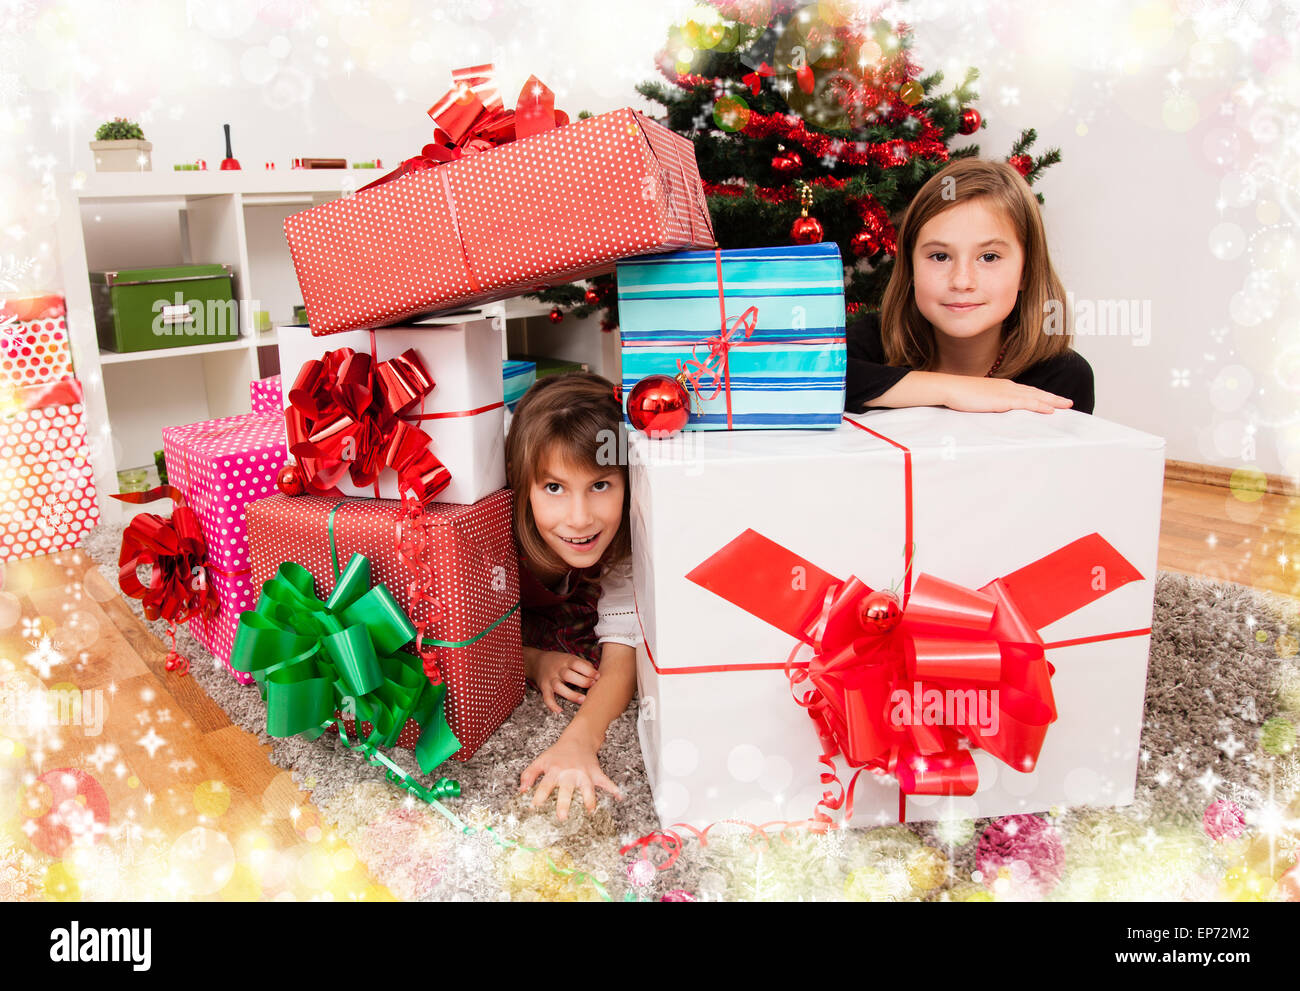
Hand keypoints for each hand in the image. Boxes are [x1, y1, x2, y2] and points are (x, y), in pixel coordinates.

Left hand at [520, 735, 622, 819]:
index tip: (534, 807)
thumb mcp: (541, 761)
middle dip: (564, 803)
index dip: (539, 795)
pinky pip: (605, 781)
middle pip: (566, 789)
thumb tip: (521, 791)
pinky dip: (613, 788)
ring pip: (587, 787)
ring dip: (589, 798)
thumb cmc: (557, 753)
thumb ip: (529, 775)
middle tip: (562, 817)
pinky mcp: (595, 773)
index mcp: (554, 770)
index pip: (545, 784)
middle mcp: (569, 773)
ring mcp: (583, 773)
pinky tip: (619, 796)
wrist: (578, 738)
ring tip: (590, 810)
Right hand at [523, 648, 599, 713]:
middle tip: (592, 686)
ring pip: (559, 687)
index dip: (588, 671)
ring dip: (571, 694)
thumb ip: (583, 665)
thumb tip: (597, 675)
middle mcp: (558, 670)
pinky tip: (559, 711)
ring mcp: (551, 679)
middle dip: (582, 681)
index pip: (577, 664)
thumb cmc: (559, 662)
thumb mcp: (571, 658)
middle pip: (569, 675)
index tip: (598, 677)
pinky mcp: (544, 688)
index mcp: (567, 661)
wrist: (536, 662)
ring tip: (582, 700)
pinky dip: (551, 705)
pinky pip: (547, 697)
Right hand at [941, 376, 1072, 413]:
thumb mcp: (978, 398)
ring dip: (1053, 401)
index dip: (1041, 396)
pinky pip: (1027, 403)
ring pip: (1036, 397)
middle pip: (1036, 393)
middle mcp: (1009, 387)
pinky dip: (1040, 405)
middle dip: (1053, 398)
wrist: (951, 388)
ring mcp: (1007, 392)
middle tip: (1069, 402)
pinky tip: (1051, 410)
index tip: (1052, 401)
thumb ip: (989, 402)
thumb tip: (993, 409)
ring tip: (1067, 405)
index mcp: (1003, 386)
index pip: (1027, 392)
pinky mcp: (1004, 400)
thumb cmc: (960, 394)